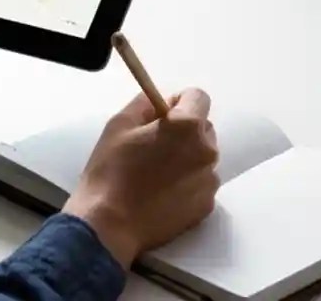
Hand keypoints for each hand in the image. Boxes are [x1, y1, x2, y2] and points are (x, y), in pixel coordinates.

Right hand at [62, 89, 220, 267]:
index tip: (160, 116)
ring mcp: (210, 181)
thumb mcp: (119, 124)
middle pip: (203, 128)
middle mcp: (208, 151)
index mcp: (188, 127)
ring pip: (203, 157)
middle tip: (154, 146)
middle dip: (183, 131)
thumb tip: (160, 102)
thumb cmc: (111, 170)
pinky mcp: (207, 206)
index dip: (179, 102)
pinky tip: (162, 194)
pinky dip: (188, 183)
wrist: (110, 224)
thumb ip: (145, 103)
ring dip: (187, 158)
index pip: (198, 97)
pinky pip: (201, 183)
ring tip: (156, 175)